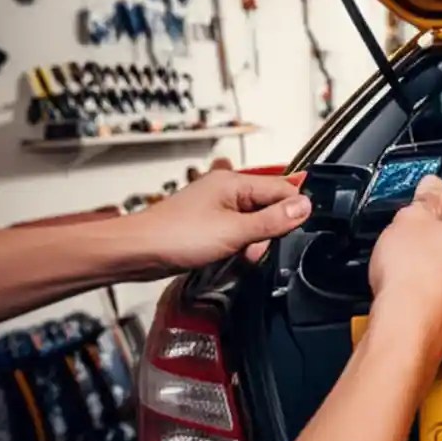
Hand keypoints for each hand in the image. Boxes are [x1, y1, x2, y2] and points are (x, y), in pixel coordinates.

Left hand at [133, 170, 311, 274]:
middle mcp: (225, 192)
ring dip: (250, 245)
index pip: (282, 189)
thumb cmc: (174, 236)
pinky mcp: (205, 228)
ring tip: (233, 255)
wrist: (136, 253)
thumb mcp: (235, 231)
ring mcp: (214, 210)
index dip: (292, 212)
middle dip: (267, 233)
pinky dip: (235, 249)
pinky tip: (225, 258)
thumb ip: (272, 221)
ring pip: (252, 226)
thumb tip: (305, 206)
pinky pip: (235, 237)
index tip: (294, 232)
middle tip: (251, 248)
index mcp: (233, 182)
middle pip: (268, 209)